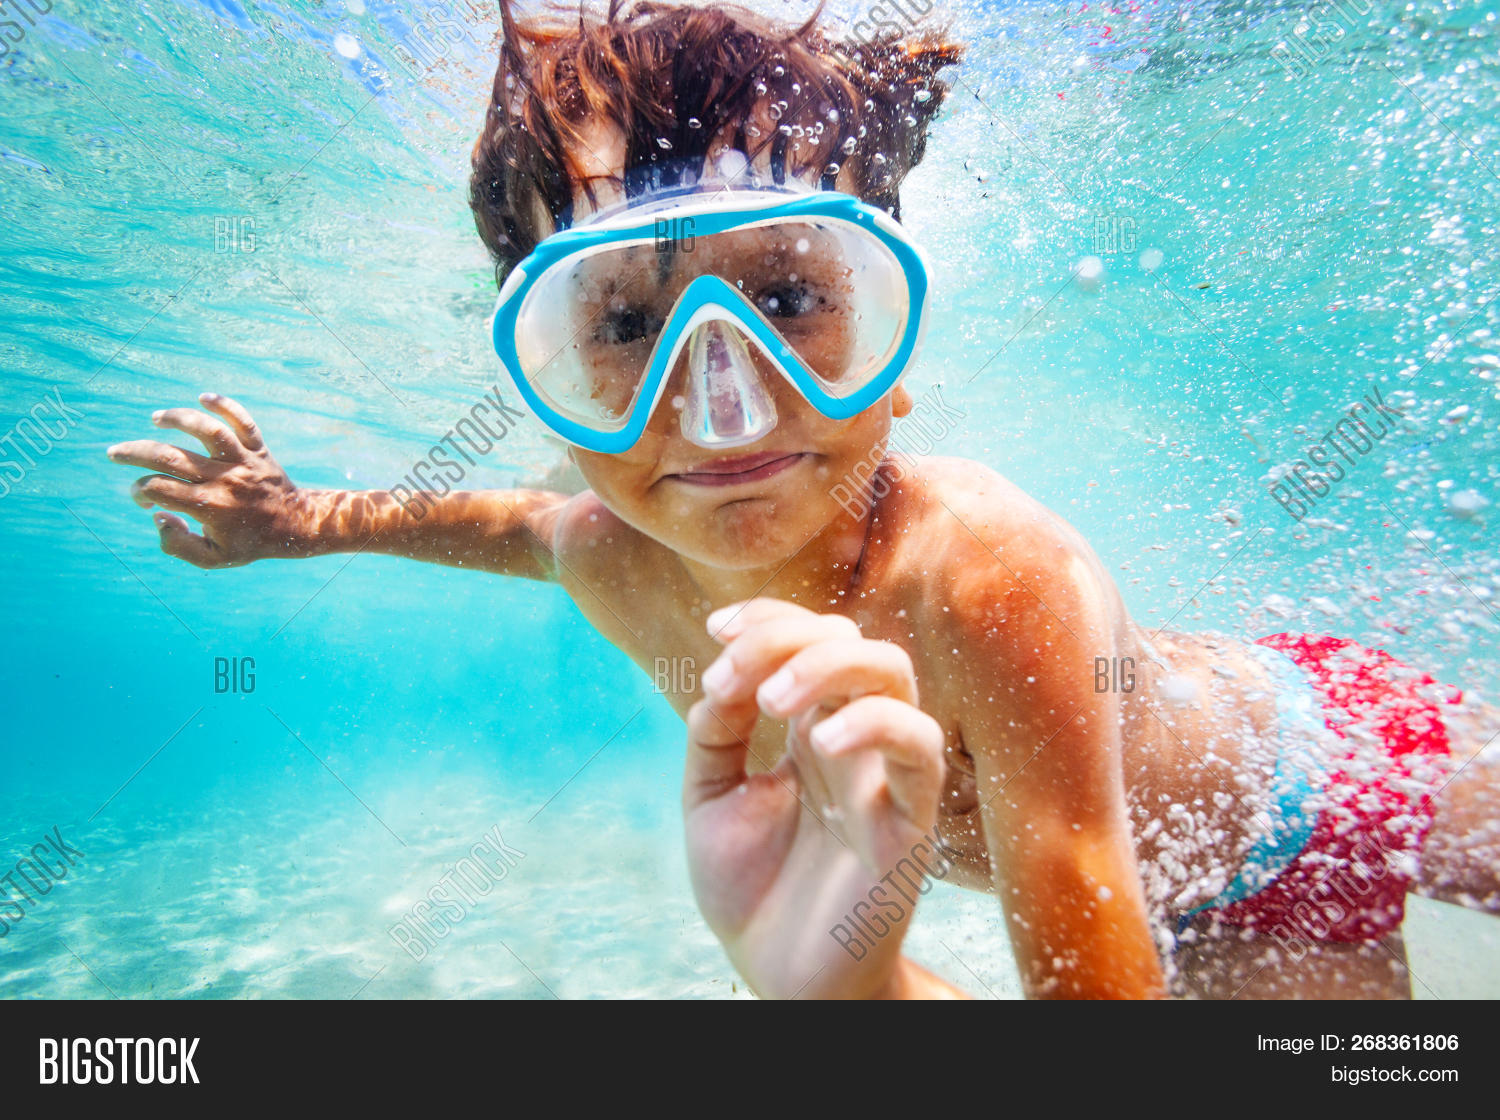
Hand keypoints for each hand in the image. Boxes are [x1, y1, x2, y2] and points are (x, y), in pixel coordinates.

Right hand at [106, 393, 308, 567]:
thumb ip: (177, 545)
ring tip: (156, 419)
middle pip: (170, 458)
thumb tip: (158, 515)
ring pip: (206, 431)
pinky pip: (244, 422)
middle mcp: (224, 479)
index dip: (140, 491)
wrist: (295, 526)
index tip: (142, 497)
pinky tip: (204, 397)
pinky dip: (226, 406)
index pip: (160, 490)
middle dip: (135, 453)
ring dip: (177, 419)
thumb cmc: (249, 542)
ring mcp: (242, 461)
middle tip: (115, 453)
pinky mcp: (258, 449)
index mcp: (209, 506)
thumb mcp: (212, 559)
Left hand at [683, 598, 946, 998]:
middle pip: (851, 641)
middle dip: (788, 637)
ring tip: (771, 700)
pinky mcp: (910, 822)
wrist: (778, 973)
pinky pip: (920, 750)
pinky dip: (874, 724)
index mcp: (808, 726)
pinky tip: (818, 742)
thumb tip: (721, 675)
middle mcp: (851, 739)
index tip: (717, 630)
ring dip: (829, 666)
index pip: (810, 637)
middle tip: (732, 679)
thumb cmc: (750, 887)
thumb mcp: (709, 798)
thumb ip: (714, 734)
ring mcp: (882, 774)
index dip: (769, 618)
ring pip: (894, 675)